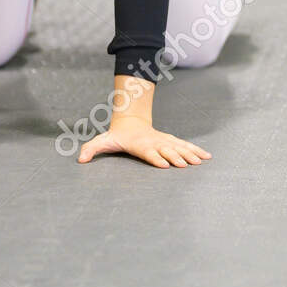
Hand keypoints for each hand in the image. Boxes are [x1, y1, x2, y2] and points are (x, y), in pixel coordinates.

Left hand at [76, 115, 211, 167]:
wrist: (131, 121)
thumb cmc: (117, 136)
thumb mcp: (103, 141)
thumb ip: (92, 149)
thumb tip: (80, 159)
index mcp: (140, 144)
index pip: (149, 152)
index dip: (156, 157)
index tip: (164, 163)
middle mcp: (155, 142)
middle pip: (167, 150)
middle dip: (177, 157)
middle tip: (186, 165)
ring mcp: (164, 141)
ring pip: (179, 147)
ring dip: (190, 154)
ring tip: (201, 161)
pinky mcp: (171, 142)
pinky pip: (185, 146)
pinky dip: (196, 150)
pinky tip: (206, 157)